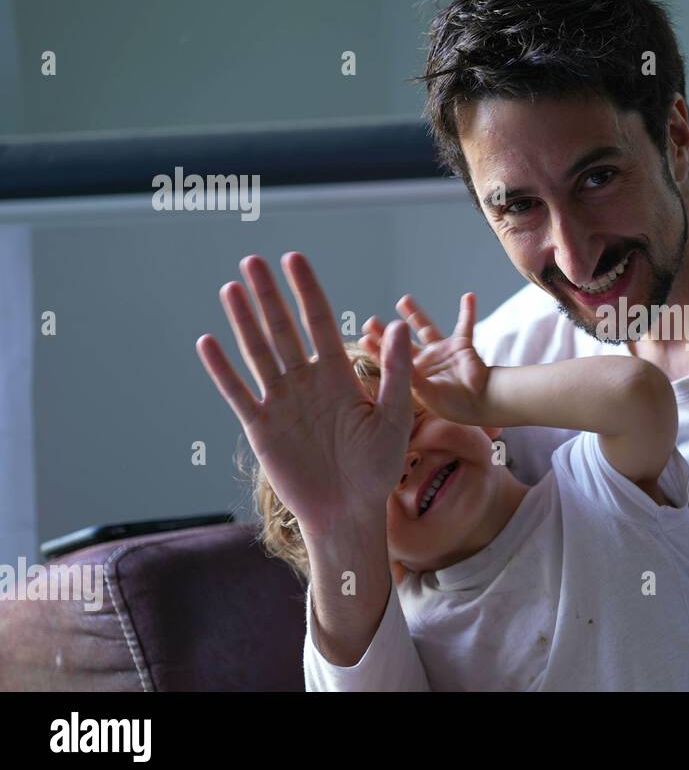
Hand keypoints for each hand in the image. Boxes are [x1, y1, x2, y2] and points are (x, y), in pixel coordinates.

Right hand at [195, 253, 413, 540]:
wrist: (350, 509)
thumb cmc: (377, 467)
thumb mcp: (393, 416)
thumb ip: (395, 372)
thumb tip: (400, 327)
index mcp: (338, 377)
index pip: (319, 323)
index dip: (306, 291)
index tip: (294, 259)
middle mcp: (307, 383)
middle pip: (284, 330)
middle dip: (270, 295)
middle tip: (253, 259)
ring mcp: (282, 403)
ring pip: (258, 353)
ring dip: (244, 321)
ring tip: (232, 287)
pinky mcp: (262, 427)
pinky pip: (239, 393)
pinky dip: (223, 369)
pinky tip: (208, 341)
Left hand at [360, 292, 488, 425]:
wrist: (482, 404)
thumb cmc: (454, 404)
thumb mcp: (424, 393)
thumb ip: (410, 375)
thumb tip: (393, 355)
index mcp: (415, 377)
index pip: (390, 361)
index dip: (377, 350)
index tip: (363, 338)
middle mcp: (426, 362)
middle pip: (402, 343)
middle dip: (386, 333)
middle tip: (370, 321)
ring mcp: (443, 352)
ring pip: (426, 328)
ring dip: (415, 314)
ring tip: (403, 299)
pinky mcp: (461, 345)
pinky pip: (465, 324)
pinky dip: (468, 310)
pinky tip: (468, 296)